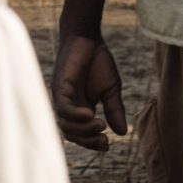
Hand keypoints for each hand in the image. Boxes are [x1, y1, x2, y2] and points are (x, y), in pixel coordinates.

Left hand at [51, 33, 127, 151]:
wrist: (88, 38)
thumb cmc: (98, 61)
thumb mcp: (111, 89)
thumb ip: (114, 110)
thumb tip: (123, 133)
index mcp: (80, 108)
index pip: (81, 133)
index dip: (92, 143)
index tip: (107, 144)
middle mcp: (68, 106)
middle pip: (72, 134)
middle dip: (88, 141)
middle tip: (104, 140)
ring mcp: (62, 98)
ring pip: (65, 125)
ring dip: (83, 130)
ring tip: (100, 125)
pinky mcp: (60, 87)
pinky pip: (64, 109)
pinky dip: (76, 116)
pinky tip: (91, 114)